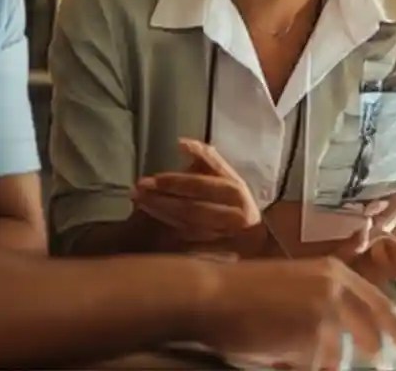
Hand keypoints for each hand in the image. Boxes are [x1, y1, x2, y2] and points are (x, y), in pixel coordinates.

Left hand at [131, 139, 264, 253]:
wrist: (256, 238)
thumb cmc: (235, 201)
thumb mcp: (228, 176)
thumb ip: (207, 158)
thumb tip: (182, 143)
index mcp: (236, 190)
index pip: (203, 184)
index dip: (178, 180)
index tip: (154, 177)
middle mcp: (233, 213)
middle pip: (192, 206)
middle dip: (163, 197)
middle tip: (139, 188)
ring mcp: (224, 235)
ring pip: (186, 224)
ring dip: (160, 212)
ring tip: (140, 200)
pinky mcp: (215, 251)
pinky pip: (187, 240)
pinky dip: (168, 227)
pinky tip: (152, 217)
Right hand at [195, 256, 395, 368]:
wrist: (209, 295)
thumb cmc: (245, 295)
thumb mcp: (296, 289)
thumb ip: (328, 310)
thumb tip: (355, 346)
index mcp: (335, 273)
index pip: (382, 307)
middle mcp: (336, 287)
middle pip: (378, 329)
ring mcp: (325, 309)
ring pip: (341, 354)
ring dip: (323, 361)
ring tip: (295, 349)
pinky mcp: (309, 332)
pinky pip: (316, 364)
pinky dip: (302, 366)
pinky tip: (277, 353)